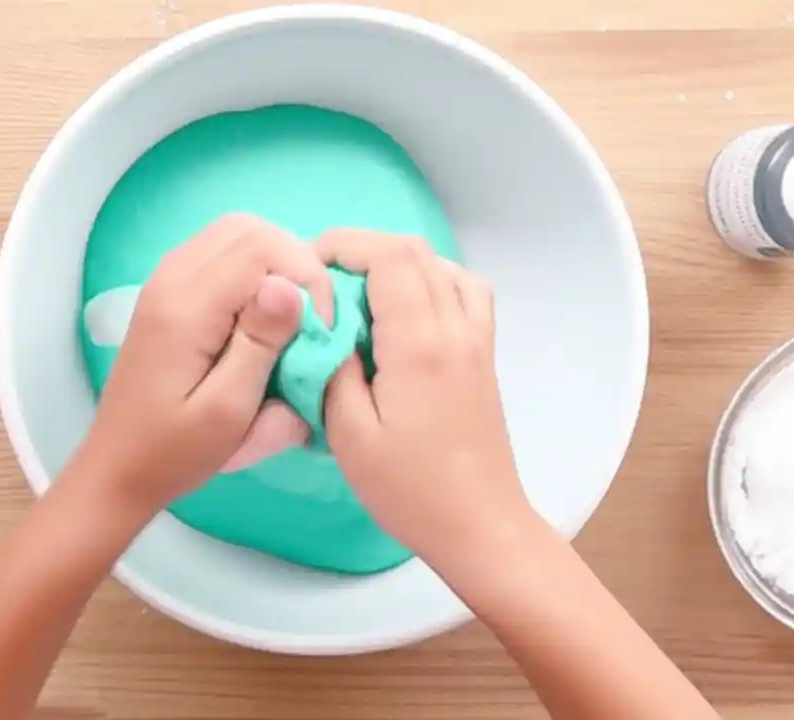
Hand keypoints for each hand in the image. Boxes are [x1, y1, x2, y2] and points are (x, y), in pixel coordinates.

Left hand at [73, 214, 332, 514]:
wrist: (117, 469)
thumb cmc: (176, 451)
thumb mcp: (228, 410)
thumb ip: (260, 343)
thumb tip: (289, 286)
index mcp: (186, 307)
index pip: (260, 247)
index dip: (305, 276)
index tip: (321, 327)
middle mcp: (170, 279)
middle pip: (247, 227)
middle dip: (293, 261)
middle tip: (311, 316)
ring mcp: (164, 281)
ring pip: (233, 233)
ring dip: (273, 262)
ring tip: (292, 314)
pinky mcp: (166, 292)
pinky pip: (217, 253)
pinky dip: (251, 268)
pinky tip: (262, 312)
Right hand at [319, 230, 529, 572]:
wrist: (479, 525)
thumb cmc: (409, 489)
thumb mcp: (350, 434)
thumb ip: (333, 370)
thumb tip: (326, 328)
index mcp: (419, 343)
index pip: (389, 257)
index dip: (345, 244)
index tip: (309, 265)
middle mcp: (455, 329)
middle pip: (415, 252)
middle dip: (364, 249)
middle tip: (324, 277)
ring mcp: (477, 341)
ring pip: (443, 266)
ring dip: (399, 263)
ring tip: (362, 291)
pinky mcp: (484, 358)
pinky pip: (466, 293)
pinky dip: (434, 280)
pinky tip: (408, 310)